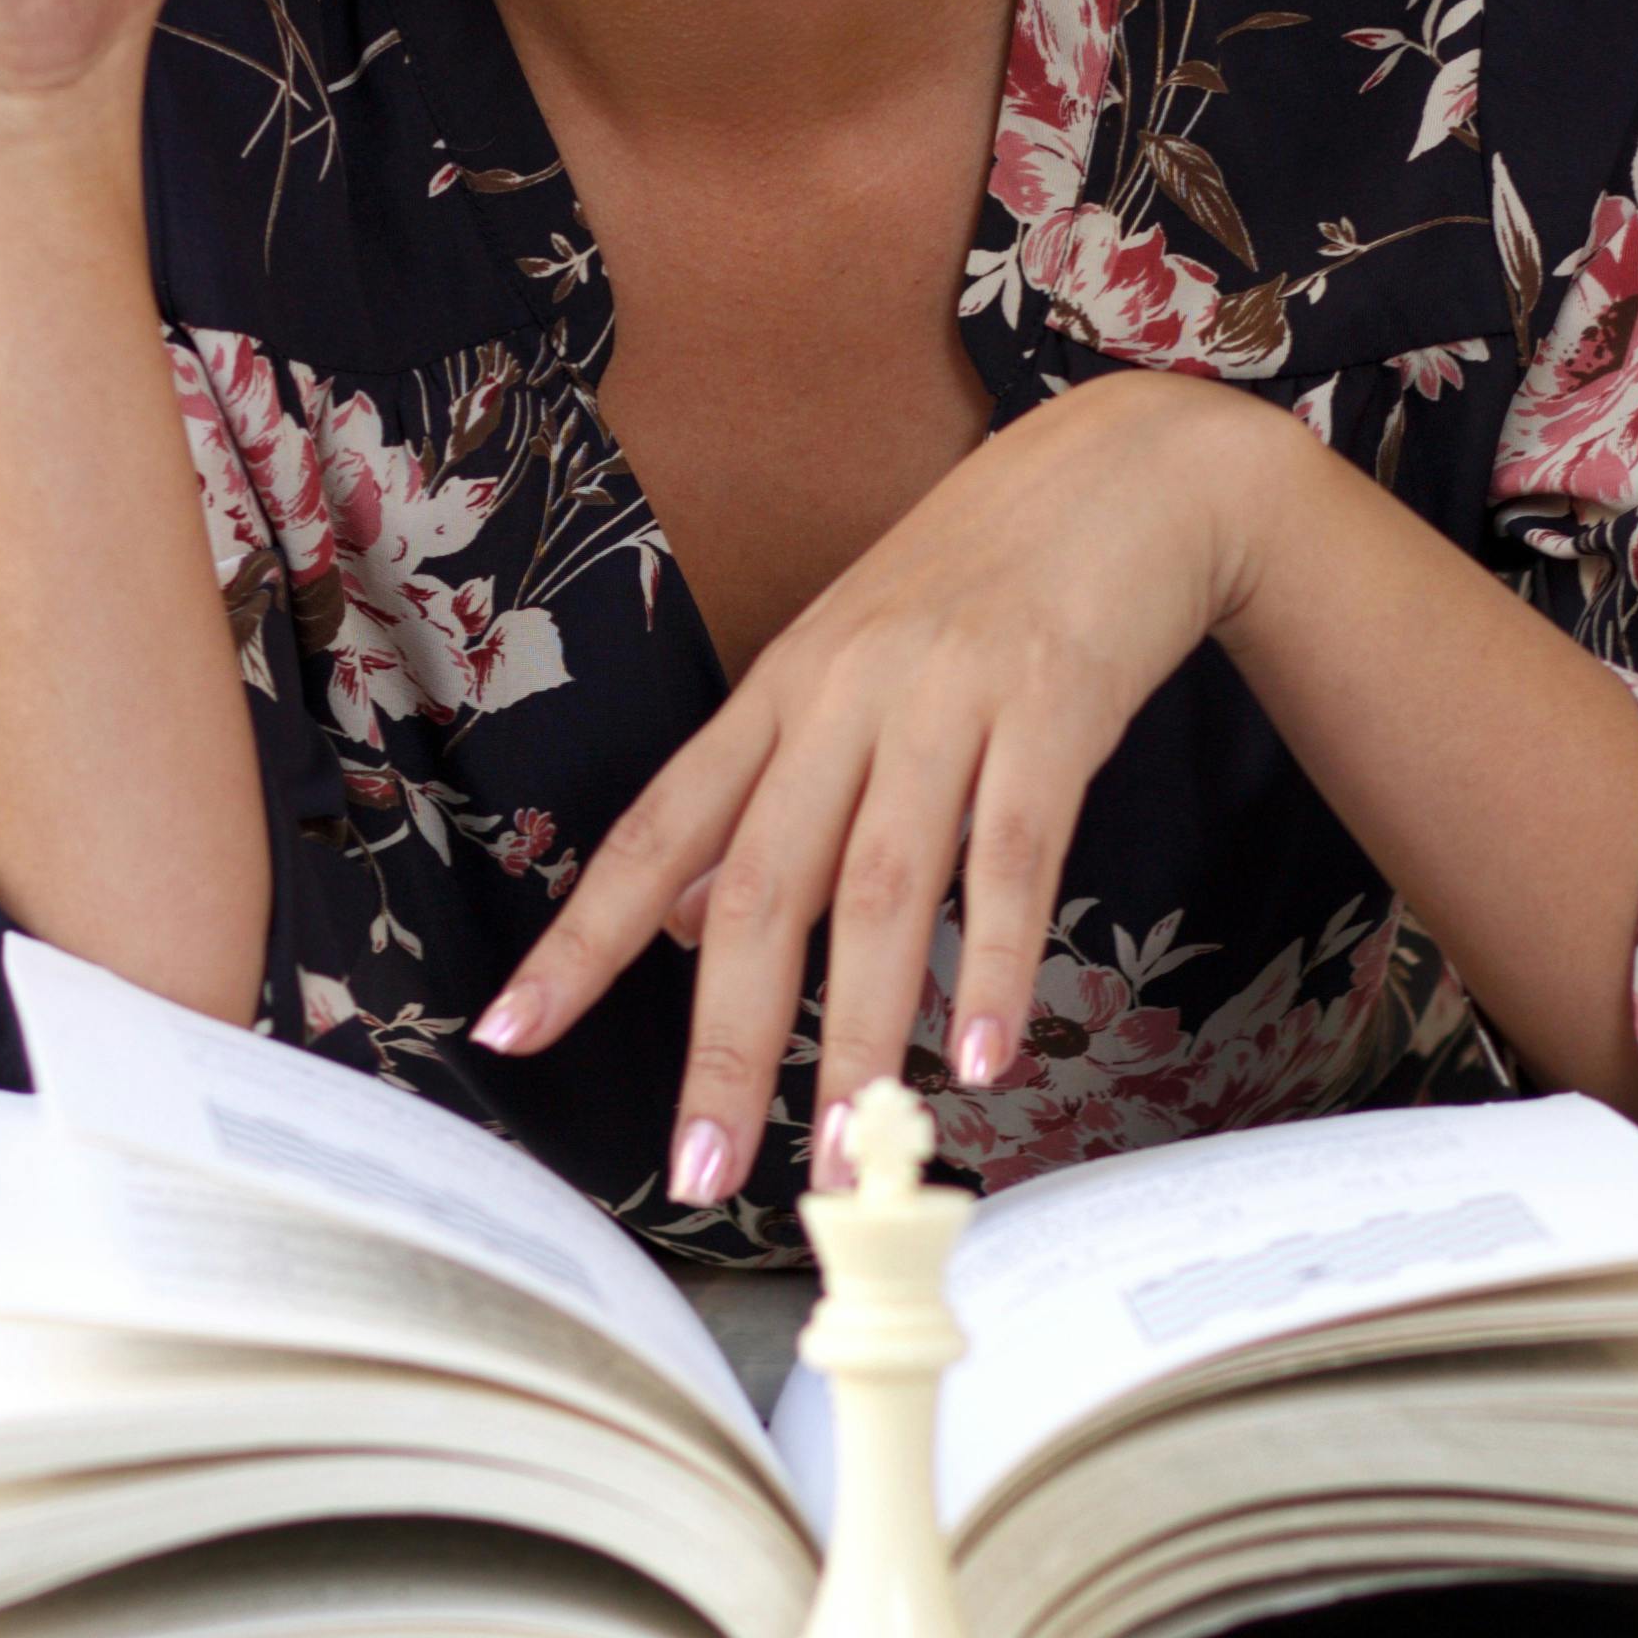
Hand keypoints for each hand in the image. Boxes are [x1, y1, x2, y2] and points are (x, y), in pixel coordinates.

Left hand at [477, 373, 1303, 1196]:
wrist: (1129, 467)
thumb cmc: (982, 587)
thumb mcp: (848, 673)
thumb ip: (765, 800)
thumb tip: (669, 926)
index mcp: (781, 694)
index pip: (658, 831)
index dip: (579, 938)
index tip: (509, 1034)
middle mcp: (844, 695)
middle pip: (764, 886)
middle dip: (723, 1041)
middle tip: (697, 1170)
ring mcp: (947, 696)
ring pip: (885, 886)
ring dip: (858, 1032)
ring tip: (841, 1151)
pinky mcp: (1053, 702)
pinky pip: (1016, 851)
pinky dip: (996, 959)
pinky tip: (982, 1055)